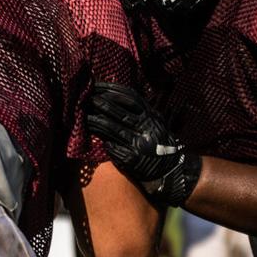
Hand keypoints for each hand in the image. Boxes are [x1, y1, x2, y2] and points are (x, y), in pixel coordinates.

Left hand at [87, 83, 201, 206]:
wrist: (172, 170)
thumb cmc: (160, 144)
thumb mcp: (156, 123)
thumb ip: (141, 112)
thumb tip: (117, 97)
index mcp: (151, 117)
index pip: (130, 98)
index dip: (113, 90)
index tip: (98, 86)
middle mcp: (146, 129)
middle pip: (120, 112)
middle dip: (102, 104)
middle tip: (87, 98)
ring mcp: (139, 144)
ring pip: (112, 130)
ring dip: (96, 122)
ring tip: (84, 117)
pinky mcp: (132, 160)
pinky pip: (113, 148)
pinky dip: (104, 142)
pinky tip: (93, 138)